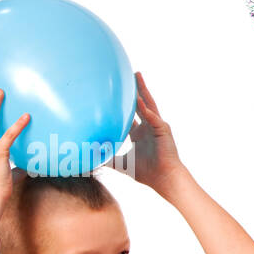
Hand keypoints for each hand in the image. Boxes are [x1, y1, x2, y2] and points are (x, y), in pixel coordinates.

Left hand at [117, 72, 185, 190]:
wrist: (164, 179)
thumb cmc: (147, 173)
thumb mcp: (122, 164)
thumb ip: (107, 159)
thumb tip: (90, 159)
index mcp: (140, 134)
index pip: (130, 115)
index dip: (123, 104)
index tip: (115, 94)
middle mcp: (148, 127)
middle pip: (140, 104)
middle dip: (135, 90)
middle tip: (129, 75)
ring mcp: (157, 127)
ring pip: (148, 104)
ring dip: (142, 91)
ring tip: (137, 76)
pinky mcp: (163, 130)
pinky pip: (153, 117)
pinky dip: (146, 109)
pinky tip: (139, 100)